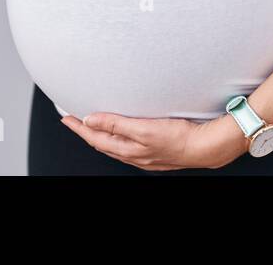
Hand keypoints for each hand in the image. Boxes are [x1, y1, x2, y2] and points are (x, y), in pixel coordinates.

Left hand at [60, 110, 249, 171]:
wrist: (206, 147)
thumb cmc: (179, 137)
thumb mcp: (144, 128)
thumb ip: (116, 124)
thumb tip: (90, 121)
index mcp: (128, 150)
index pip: (95, 138)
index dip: (79, 128)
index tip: (66, 117)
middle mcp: (134, 155)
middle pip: (102, 143)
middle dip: (86, 131)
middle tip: (72, 119)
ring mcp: (145, 155)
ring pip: (115, 145)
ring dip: (100, 134)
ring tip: (92, 125)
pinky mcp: (155, 150)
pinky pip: (128, 145)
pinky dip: (117, 137)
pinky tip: (122, 133)